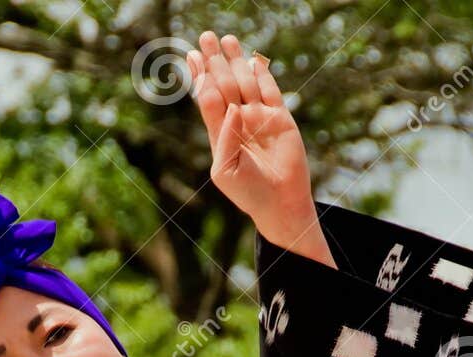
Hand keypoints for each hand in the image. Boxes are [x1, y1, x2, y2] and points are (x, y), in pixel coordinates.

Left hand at [187, 32, 333, 264]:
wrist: (279, 203)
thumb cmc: (248, 193)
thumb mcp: (226, 171)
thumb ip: (225, 139)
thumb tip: (232, 108)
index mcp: (221, 134)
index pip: (208, 99)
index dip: (201, 78)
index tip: (192, 57)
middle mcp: (238, 122)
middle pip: (225, 84)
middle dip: (215, 61)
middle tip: (206, 37)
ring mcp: (259, 118)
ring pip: (246, 82)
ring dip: (236, 61)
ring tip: (226, 39)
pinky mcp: (280, 118)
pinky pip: (270, 90)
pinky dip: (262, 74)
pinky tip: (253, 59)